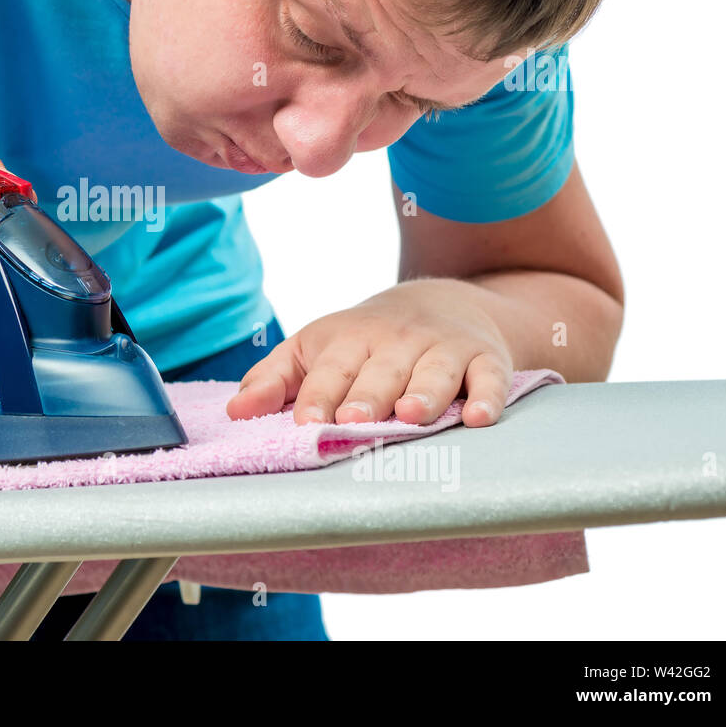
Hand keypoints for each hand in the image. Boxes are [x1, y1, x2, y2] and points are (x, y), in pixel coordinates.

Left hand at [227, 279, 514, 427]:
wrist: (439, 303)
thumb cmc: (361, 343)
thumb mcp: (312, 350)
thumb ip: (272, 380)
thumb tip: (235, 411)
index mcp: (348, 340)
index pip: (328, 371)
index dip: (317, 396)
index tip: (305, 423)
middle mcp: (396, 341)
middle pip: (380, 371)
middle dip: (367, 396)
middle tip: (353, 422)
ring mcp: (443, 349)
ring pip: (434, 372)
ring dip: (424, 393)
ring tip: (411, 416)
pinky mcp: (486, 360)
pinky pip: (490, 378)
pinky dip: (488, 397)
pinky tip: (480, 418)